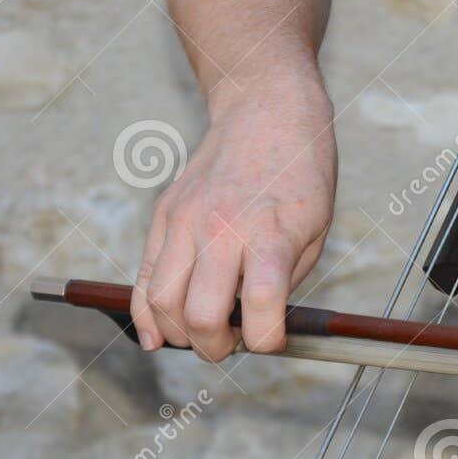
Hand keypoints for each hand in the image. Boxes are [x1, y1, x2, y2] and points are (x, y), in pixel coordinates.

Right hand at [131, 73, 334, 361]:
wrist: (266, 110)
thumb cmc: (300, 173)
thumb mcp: (315, 230)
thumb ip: (285, 281)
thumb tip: (255, 326)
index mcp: (270, 234)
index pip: (260, 308)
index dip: (267, 341)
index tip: (272, 340)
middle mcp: (221, 229)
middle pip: (200, 315)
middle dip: (216, 347)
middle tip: (231, 345)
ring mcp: (185, 221)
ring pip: (161, 302)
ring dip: (181, 334)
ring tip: (203, 334)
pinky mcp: (163, 216)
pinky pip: (143, 278)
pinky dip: (144, 315)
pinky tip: (156, 337)